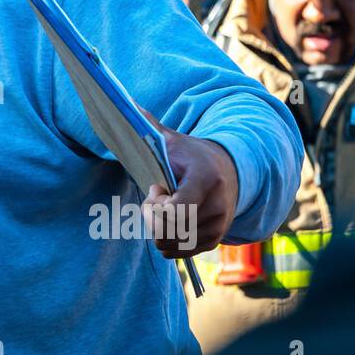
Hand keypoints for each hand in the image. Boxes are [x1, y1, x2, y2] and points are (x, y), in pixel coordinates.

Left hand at [138, 108, 239, 258]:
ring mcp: (219, 225)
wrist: (227, 170)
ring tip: (164, 208)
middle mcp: (218, 205)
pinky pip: (180, 251)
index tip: (155, 187)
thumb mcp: (171, 139)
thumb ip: (149, 124)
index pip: (177, 209)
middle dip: (152, 217)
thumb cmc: (190, 155)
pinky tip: (170, 221)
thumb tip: (126, 102)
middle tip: (154, 199)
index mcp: (205, 179)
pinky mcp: (216, 240)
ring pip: (173, 243)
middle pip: (171, 229)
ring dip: (158, 229)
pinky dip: (167, 241)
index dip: (156, 205)